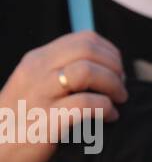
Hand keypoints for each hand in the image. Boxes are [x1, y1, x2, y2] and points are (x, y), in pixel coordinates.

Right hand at [0, 32, 126, 161]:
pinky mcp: (46, 121)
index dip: (110, 52)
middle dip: (114, 67)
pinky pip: (86, 104)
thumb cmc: (20, 122)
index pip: (84, 39)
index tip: (117, 70)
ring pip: (88, 71)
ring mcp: (40, 95)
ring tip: (117, 101)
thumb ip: (60, 72)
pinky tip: (109, 117)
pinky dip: (105, 108)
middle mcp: (37, 72)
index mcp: (36, 61)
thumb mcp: (34, 86)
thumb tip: (102, 65)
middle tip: (120, 87)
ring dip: (112, 85)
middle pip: (89, 50)